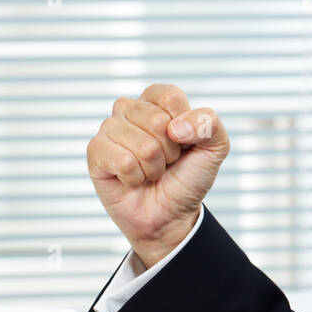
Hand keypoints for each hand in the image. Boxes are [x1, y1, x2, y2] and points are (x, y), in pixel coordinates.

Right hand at [86, 83, 229, 265]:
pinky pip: (123, 161)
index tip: (183, 141)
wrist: (172, 214)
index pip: (170, 97)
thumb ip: (209, 124)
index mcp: (157, 101)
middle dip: (170, 150)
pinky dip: (136, 177)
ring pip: (142, 145)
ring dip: (153, 167)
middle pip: (157, 120)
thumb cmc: (188, 176)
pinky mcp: (96, 152)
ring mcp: (110, 129)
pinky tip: (133, 180)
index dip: (185, 125)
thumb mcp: (215, 147)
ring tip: (150, 171)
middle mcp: (130, 109)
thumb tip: (176, 128)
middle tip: (166, 161)